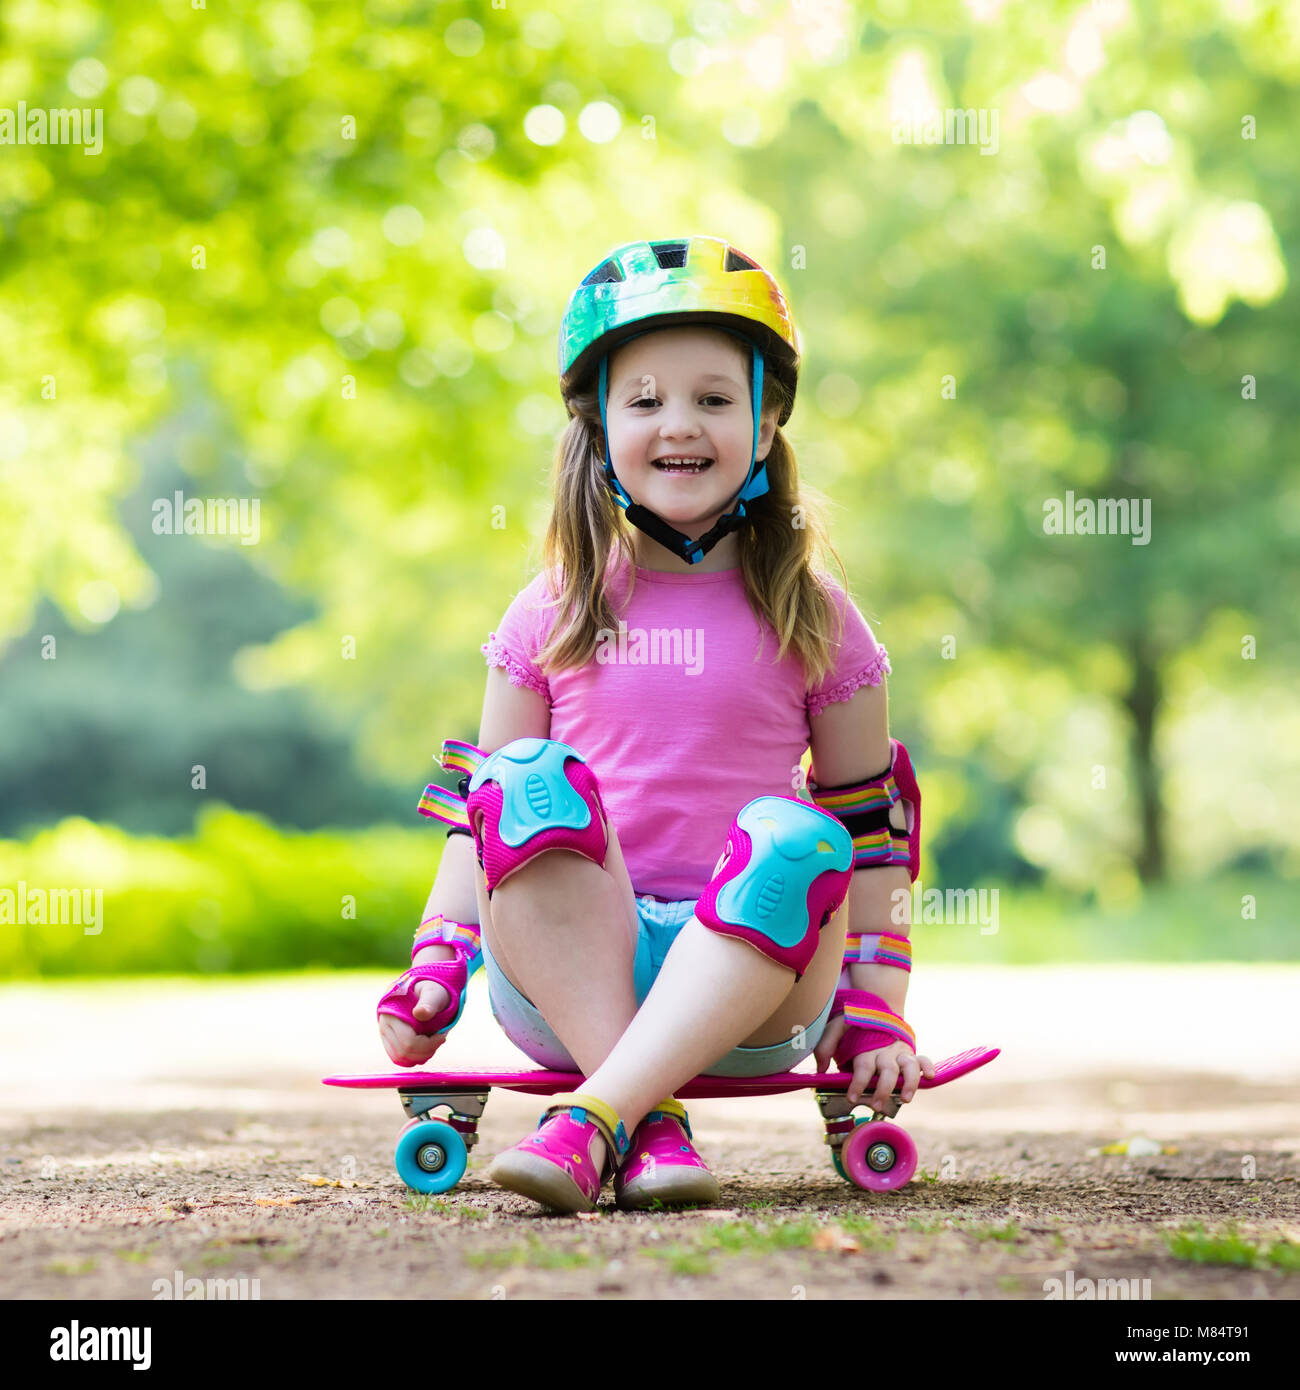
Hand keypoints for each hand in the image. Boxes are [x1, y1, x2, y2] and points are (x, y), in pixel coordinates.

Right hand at [378, 947, 453, 1066]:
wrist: (422, 989)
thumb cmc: (430, 990)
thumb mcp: (432, 992)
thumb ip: (428, 1002)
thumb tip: (420, 1013)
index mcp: (392, 1013)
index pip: (408, 1041)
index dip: (428, 1044)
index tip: (442, 1036)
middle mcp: (384, 1025)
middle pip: (403, 1053)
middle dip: (426, 1050)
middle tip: (439, 1039)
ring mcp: (385, 1034)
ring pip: (400, 1058)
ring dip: (420, 1056)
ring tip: (433, 1043)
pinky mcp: (389, 1041)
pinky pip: (399, 1058)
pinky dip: (414, 1057)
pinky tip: (426, 1047)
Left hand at [814, 1014, 935, 1109]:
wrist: (876, 1012)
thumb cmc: (853, 1029)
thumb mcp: (835, 1030)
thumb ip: (825, 1046)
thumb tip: (819, 1068)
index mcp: (866, 1047)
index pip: (863, 1066)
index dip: (858, 1083)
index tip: (852, 1097)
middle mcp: (885, 1050)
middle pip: (888, 1070)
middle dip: (882, 1089)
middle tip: (876, 1105)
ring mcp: (900, 1052)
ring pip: (909, 1066)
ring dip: (909, 1082)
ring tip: (906, 1098)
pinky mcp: (911, 1053)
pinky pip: (923, 1059)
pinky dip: (928, 1066)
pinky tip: (930, 1077)